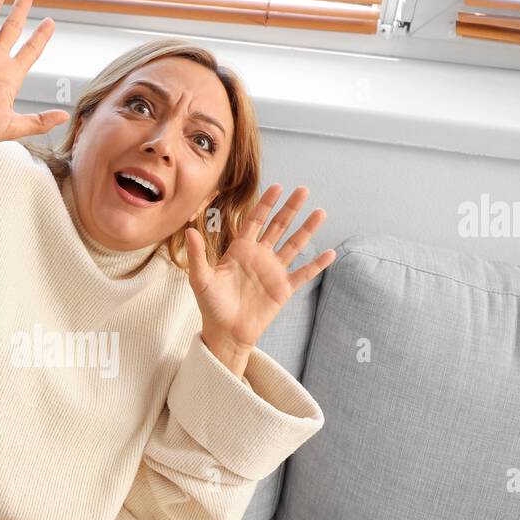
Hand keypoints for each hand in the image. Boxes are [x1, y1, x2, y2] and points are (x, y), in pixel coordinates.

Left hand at [184, 185, 335, 374]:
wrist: (226, 332)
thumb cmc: (211, 305)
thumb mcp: (201, 279)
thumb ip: (198, 255)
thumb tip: (189, 230)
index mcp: (241, 250)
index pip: (255, 221)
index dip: (266, 204)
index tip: (277, 187)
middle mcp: (260, 256)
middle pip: (278, 227)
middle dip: (290, 208)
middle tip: (303, 190)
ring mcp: (273, 272)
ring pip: (294, 245)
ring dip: (307, 229)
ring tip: (320, 212)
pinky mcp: (283, 289)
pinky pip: (303, 274)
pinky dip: (316, 265)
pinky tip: (330, 253)